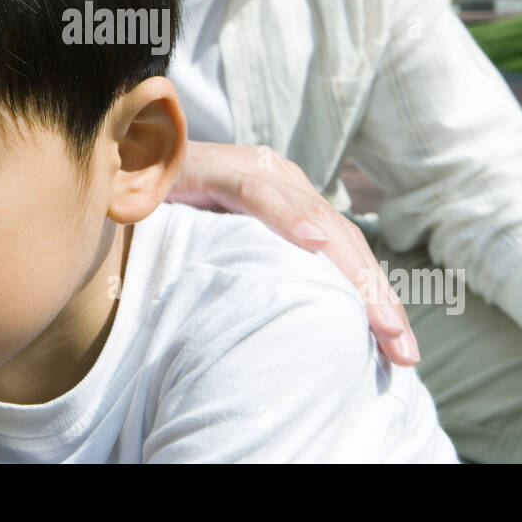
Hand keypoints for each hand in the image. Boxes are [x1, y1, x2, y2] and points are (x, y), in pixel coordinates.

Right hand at [165, 140, 419, 365]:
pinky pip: (257, 194)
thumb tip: (294, 330)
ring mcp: (252, 170)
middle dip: (377, 298)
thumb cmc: (169, 220)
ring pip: (316, 220)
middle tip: (403, 351)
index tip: (401, 353)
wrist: (118, 170)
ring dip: (350, 272)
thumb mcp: (228, 253)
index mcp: (291, 201)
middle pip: (344, 242)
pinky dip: (287, 217)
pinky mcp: (217, 168)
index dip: (376, 300)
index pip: (346, 254)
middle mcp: (282, 181)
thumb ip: (262, 274)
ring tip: (379, 318)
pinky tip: (312, 245)